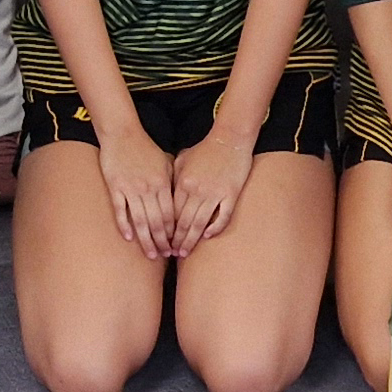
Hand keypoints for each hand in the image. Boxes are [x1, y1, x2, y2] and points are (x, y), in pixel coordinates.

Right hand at [95, 118, 179, 255]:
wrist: (122, 133)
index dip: (174, 233)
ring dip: (147, 240)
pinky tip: (129, 238)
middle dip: (163, 242)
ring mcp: (131, 189)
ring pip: (141, 221)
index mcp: (162, 183)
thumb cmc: (145, 148)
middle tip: (166, 256)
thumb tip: (180, 201)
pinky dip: (125, 225)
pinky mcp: (115, 187)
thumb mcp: (165, 163)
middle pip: (157, 222)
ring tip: (151, 254)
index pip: (171, 215)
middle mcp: (148, 189)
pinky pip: (121, 210)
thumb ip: (172, 182)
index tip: (177, 245)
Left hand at [166, 130, 256, 255]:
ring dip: (191, 241)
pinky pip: (222, 217)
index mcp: (183, 182)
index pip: (171, 213)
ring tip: (184, 252)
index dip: (165, 230)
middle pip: (183, 222)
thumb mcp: (182, 159)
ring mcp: (214, 193)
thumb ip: (172, 176)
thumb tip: (163, 193)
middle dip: (175, 240)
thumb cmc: (205, 149)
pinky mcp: (231, 194)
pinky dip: (214, 229)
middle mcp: (197, 190)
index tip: (161, 240)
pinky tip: (207, 237)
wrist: (230, 138)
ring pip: (199, 224)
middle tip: (170, 253)